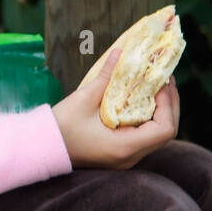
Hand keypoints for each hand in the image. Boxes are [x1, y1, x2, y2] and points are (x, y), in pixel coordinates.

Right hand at [52, 48, 179, 168]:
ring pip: (158, 135)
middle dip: (170, 104)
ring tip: (156, 88)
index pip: (164, 129)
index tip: (161, 82)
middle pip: (166, 133)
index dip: (168, 103)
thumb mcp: (83, 99)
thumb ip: (105, 77)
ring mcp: (126, 158)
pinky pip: (145, 136)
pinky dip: (149, 118)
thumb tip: (121, 52)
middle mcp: (130, 157)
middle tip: (165, 80)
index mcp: (124, 146)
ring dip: (162, 111)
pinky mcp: (121, 154)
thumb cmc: (60, 126)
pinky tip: (142, 102)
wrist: (42, 147)